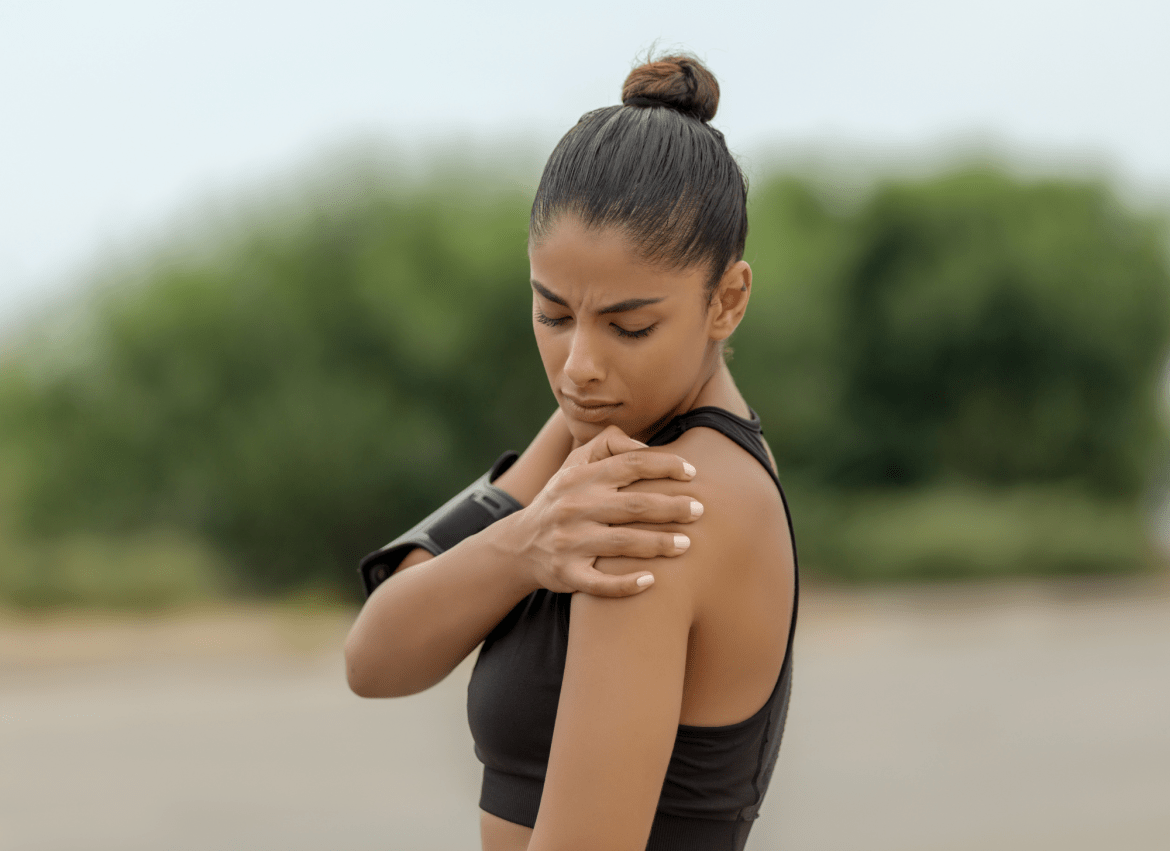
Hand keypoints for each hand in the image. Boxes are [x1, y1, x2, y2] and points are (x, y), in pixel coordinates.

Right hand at [509, 424, 700, 596]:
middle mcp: (575, 507)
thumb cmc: (562, 500)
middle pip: (634, 505)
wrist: (520, 545)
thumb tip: (646, 446)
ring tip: (687, 544)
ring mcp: (570, 542)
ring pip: (623, 544)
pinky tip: (651, 582)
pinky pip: (600, 583)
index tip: (692, 473)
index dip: (665, 465)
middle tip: (700, 511)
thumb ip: (607, 444)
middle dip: (672, 507)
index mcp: (582, 478)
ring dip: (659, 544)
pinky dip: (626, 584)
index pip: (630, 464)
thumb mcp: (574, 464)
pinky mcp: (567, 573)